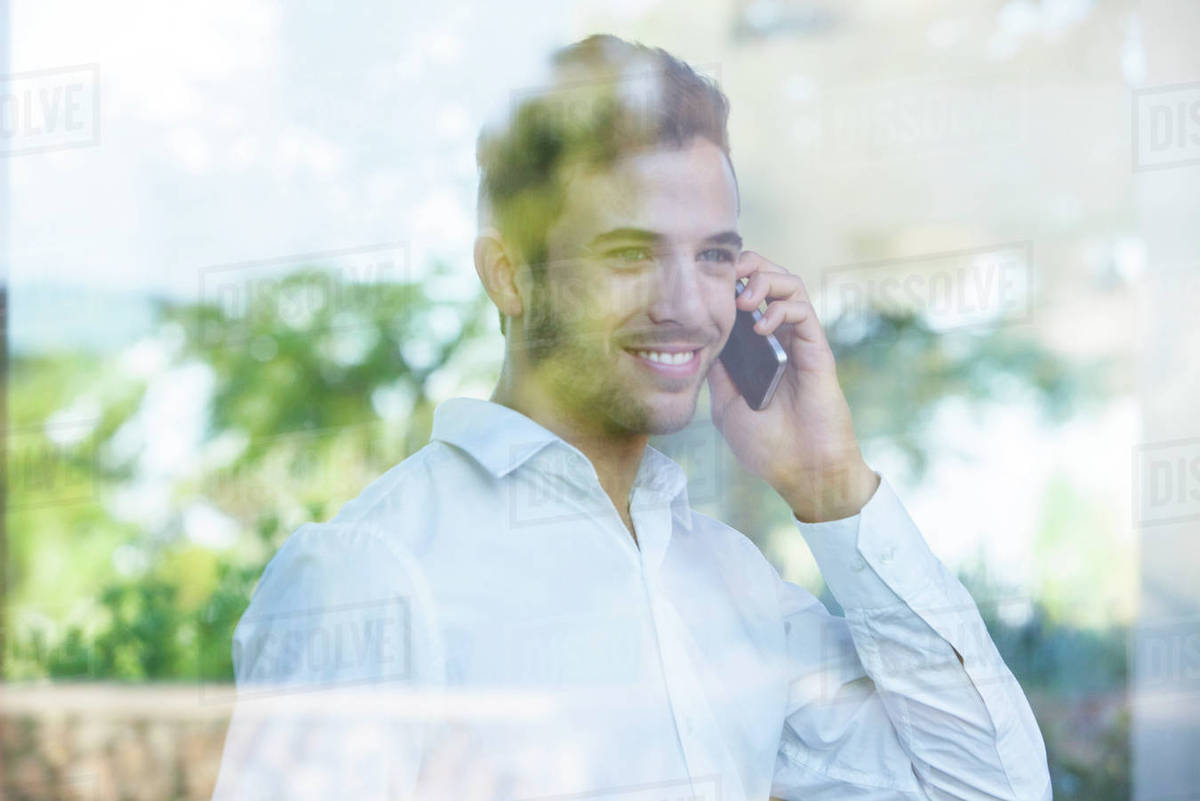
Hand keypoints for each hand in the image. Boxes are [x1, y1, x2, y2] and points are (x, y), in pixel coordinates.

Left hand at [706, 250, 878, 521]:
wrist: (800, 471)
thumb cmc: (766, 444)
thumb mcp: (725, 404)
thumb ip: (716, 370)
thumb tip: (697, 338)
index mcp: (755, 348)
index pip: (744, 296)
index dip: (727, 279)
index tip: (703, 281)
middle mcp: (778, 338)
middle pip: (769, 278)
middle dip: (748, 266)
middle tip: (727, 275)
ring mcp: (799, 342)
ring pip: (790, 285)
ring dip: (765, 280)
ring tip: (744, 300)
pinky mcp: (817, 350)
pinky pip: (804, 312)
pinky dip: (781, 308)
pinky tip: (761, 326)